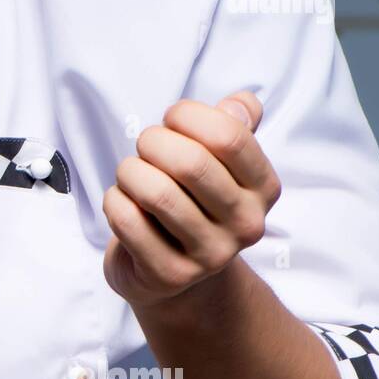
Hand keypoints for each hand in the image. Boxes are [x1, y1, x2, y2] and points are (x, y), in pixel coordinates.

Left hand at [101, 90, 280, 308]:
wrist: (177, 275)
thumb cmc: (194, 203)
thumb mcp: (222, 164)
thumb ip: (234, 127)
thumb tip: (241, 103)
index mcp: (264, 188)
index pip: (230, 137)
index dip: (189, 116)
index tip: (172, 118)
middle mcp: (245, 224)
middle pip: (191, 164)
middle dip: (153, 142)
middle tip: (145, 146)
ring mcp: (210, 255)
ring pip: (156, 193)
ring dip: (129, 172)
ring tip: (130, 173)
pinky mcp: (170, 274)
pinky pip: (128, 221)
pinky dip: (114, 200)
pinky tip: (121, 201)